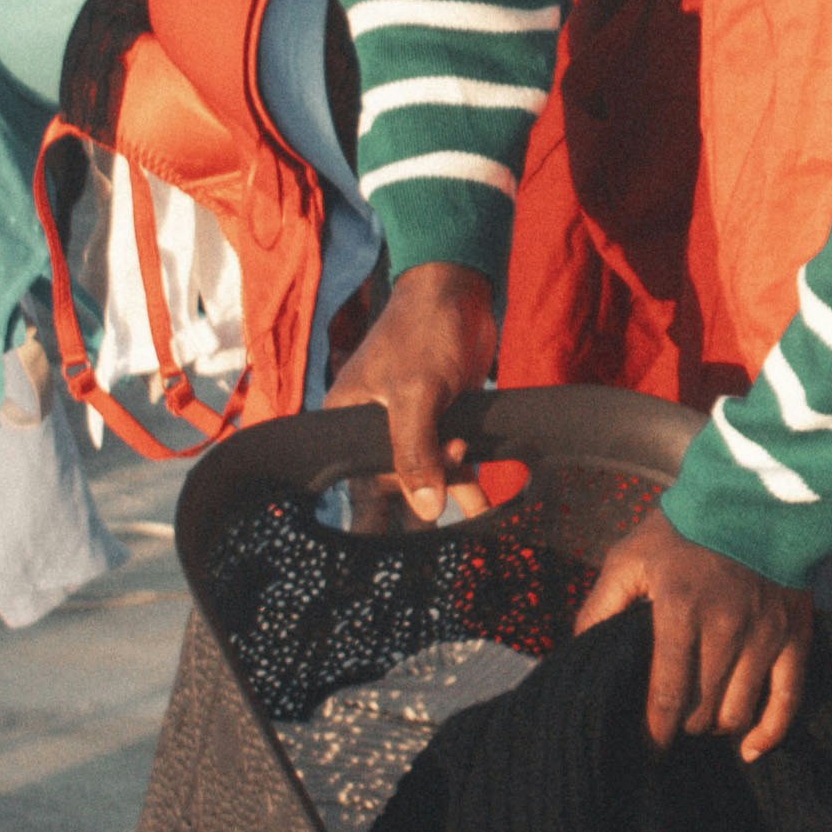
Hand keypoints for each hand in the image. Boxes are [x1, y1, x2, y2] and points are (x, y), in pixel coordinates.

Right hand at [325, 262, 501, 521]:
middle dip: (423, 495)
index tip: (397, 541)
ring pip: (427, 476)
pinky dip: (468, 480)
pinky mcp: (443, 422)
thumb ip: (416, 453)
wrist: (462, 290)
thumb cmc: (424, 332)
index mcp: (346, 419)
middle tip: (449, 495)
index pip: (356, 480)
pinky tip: (485, 507)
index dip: (376, 510)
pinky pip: (452, 463)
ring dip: (451, 488)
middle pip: (393, 484)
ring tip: (478, 507)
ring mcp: (411, 426)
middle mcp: (373, 429)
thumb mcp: (416, 394)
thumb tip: (426, 510)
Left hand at [582, 507, 815, 759]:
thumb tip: (577, 654)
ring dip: (714, 726)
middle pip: (701, 711)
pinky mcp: (796, 634)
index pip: (666, 695)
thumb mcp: (629, 557)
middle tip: (668, 724)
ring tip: (699, 719)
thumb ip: (600, 607)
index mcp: (680, 610)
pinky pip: (788, 698)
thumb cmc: (683, 529)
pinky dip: (769, 733)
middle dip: (680, 727)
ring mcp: (765, 634)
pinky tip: (749, 751)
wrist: (756, 496)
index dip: (652, 733)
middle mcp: (726, 628)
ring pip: (737, 712)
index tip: (643, 748)